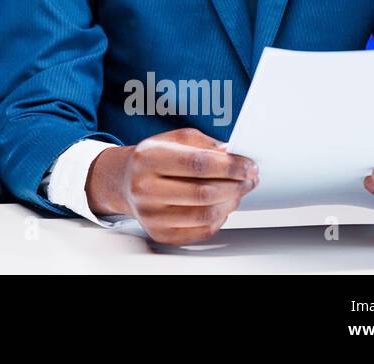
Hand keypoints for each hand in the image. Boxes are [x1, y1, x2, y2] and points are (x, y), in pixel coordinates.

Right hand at [87, 127, 257, 244]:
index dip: (230, 166)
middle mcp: (144, 188)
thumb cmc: (152, 158)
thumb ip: (204, 144)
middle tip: (249, 179)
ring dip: (231, 203)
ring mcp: (150, 215)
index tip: (249, 165)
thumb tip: (233, 155)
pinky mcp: (159, 233)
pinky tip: (222, 205)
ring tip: (238, 191)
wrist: (124, 182)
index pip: (198, 164)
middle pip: (204, 192)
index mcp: (148, 158)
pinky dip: (219, 218)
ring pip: (205, 215)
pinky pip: (200, 231)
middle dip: (235, 185)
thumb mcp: (173, 139)